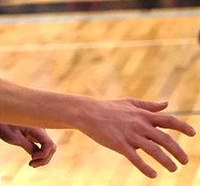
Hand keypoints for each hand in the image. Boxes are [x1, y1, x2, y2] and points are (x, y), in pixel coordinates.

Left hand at [0, 123, 55, 167]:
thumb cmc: (4, 124)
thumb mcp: (14, 137)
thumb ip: (28, 146)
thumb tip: (37, 156)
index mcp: (36, 128)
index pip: (49, 144)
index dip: (43, 154)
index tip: (32, 157)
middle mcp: (40, 129)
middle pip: (51, 147)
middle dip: (44, 158)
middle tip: (31, 164)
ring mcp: (39, 132)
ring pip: (48, 147)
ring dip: (42, 157)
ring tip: (32, 163)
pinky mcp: (35, 134)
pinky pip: (42, 145)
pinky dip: (40, 153)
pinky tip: (33, 158)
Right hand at [79, 98, 193, 177]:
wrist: (87, 112)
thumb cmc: (109, 107)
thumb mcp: (130, 103)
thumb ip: (149, 106)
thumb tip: (166, 103)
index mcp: (143, 115)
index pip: (168, 120)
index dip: (182, 127)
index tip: (193, 134)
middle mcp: (140, 125)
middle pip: (165, 139)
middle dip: (178, 151)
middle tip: (184, 161)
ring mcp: (130, 135)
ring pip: (154, 151)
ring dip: (166, 161)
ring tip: (173, 169)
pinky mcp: (120, 145)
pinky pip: (136, 159)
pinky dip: (145, 168)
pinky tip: (153, 174)